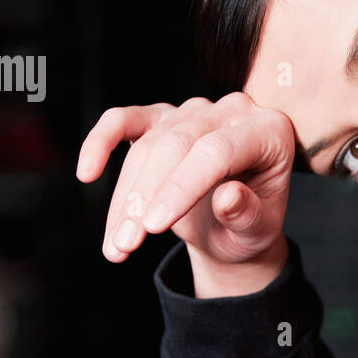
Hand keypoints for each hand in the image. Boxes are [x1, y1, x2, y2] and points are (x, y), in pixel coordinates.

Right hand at [75, 93, 294, 270]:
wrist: (236, 225)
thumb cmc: (253, 225)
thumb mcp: (260, 232)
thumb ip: (249, 215)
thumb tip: (228, 197)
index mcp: (268, 131)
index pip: (216, 152)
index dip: (181, 188)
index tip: (153, 228)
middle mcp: (232, 111)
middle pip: (175, 147)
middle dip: (144, 199)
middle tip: (126, 245)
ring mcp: (195, 111)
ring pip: (147, 147)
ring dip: (125, 199)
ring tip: (116, 245)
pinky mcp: (162, 118)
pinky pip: (125, 121)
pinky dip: (101, 143)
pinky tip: (88, 173)